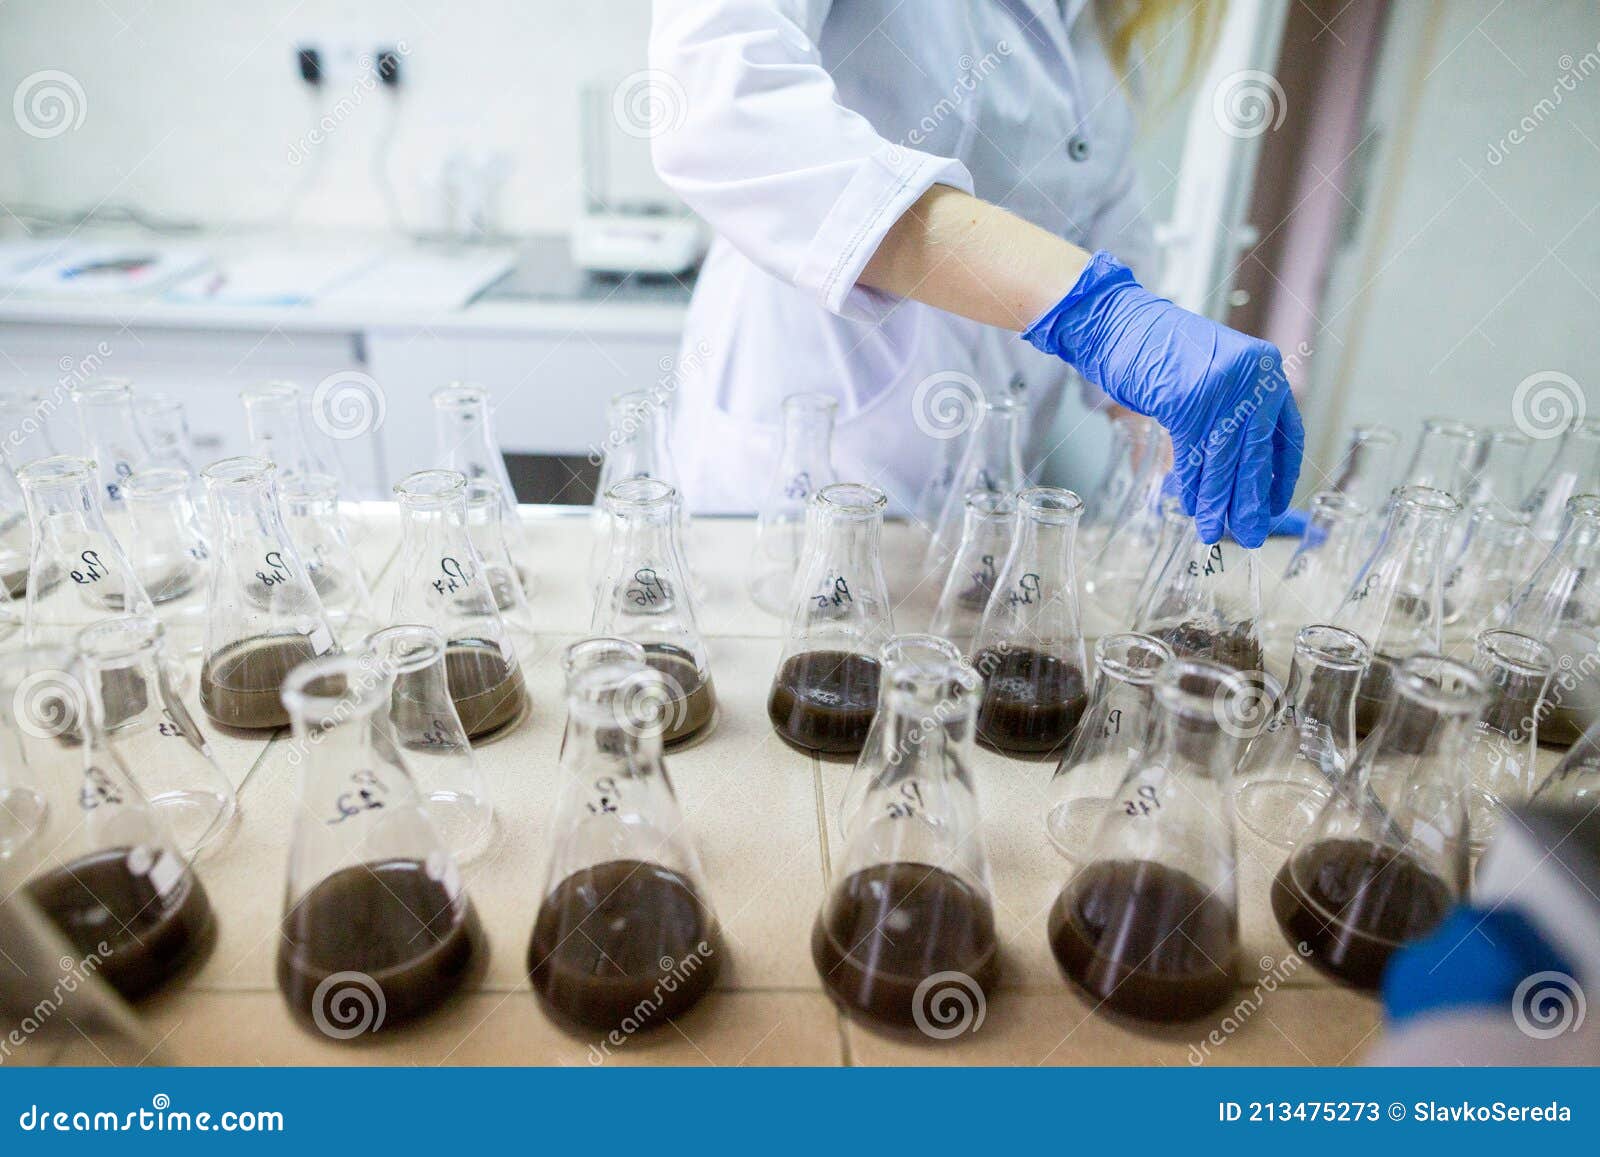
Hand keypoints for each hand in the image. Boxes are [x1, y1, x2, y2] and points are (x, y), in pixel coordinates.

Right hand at [1024, 253, 1303, 546]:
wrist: (1118, 324)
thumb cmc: (1159, 351)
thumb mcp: (1211, 377)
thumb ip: (1232, 412)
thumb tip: (1239, 472)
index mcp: (1264, 370)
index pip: (1286, 434)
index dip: (1281, 476)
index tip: (1274, 505)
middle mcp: (1252, 376)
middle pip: (1256, 453)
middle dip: (1251, 500)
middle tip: (1250, 533)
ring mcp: (1223, 386)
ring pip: (1225, 459)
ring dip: (1218, 502)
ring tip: (1213, 531)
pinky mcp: (1190, 398)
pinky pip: (1196, 454)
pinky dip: (1193, 485)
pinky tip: (1192, 506)